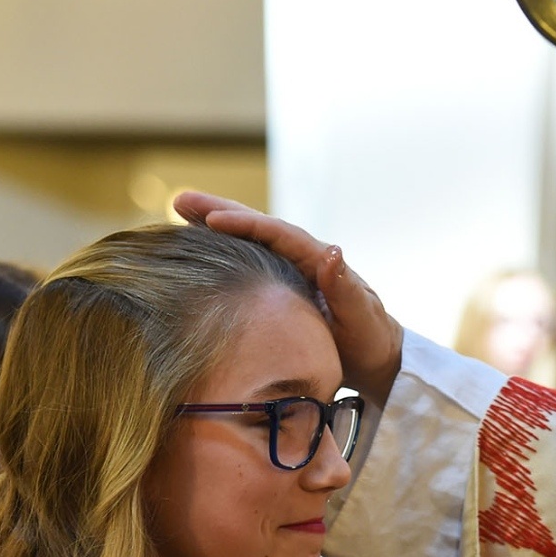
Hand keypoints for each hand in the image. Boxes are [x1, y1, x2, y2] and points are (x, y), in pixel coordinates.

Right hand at [174, 191, 403, 401]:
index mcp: (317, 260)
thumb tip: (332, 249)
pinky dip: (223, 250)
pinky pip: (248, 260)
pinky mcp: (282, 285)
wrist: (375, 356)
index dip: (244, 223)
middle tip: (180, 200)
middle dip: (219, 210)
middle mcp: (302, 257)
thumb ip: (344, 287)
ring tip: (179, 213)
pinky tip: (198, 248)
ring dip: (215, 225)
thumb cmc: (368, 339)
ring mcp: (290, 270)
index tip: (211, 219)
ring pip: (248, 240)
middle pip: (256, 226)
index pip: (276, 233)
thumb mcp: (360, 316)